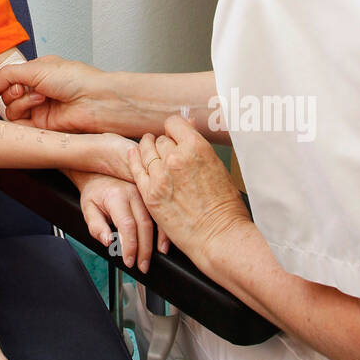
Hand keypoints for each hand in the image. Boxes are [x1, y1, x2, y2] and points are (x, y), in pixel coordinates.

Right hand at [0, 54, 139, 133]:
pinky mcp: (42, 127)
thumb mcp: (35, 68)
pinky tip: (36, 107)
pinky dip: (23, 116)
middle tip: (23, 89)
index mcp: (37, 72)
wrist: (94, 101)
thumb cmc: (74, 79)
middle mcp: (37, 91)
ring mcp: (39, 109)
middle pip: (6, 96)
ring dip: (22, 102)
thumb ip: (6, 75)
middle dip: (11, 91)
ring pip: (11, 110)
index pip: (7, 79)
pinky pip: (20, 125)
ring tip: (40, 98)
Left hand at [76, 173, 169, 273]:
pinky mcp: (150, 197)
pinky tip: (163, 246)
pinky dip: (164, 233)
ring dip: (155, 244)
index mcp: (117, 196)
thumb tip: (109, 242)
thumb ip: (96, 227)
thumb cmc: (94, 193)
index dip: (130, 246)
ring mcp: (144, 194)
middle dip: (144, 250)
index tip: (129, 261)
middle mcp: (133, 192)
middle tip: (141, 267)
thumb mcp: (88, 209)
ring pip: (155, 221)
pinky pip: (160, 216)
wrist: (100, 174)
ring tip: (150, 260)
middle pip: (144, 225)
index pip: (127, 225)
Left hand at [128, 115, 249, 271]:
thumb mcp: (218, 167)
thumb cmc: (226, 207)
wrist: (220, 236)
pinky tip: (133, 154)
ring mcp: (161, 175)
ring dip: (149, 149)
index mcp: (197, 148)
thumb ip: (199, 147)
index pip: (174, 123)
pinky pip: (136, 169)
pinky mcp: (150, 193)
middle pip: (161, 140)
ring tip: (150, 149)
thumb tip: (190, 127)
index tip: (175, 134)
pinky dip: (134, 159)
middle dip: (165, 144)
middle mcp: (176, 158)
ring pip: (147, 151)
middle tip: (168, 152)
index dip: (174, 129)